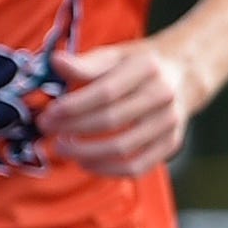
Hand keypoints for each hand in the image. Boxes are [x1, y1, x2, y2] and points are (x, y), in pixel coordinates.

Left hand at [50, 36, 192, 176]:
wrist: (180, 76)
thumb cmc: (135, 67)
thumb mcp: (112, 57)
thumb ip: (84, 64)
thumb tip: (56, 62)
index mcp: (146, 67)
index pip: (105, 92)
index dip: (73, 107)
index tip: (49, 114)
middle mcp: (163, 95)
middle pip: (111, 120)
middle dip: (72, 128)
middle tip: (47, 130)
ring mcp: (169, 122)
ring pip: (122, 148)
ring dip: (85, 153)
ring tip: (63, 147)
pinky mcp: (170, 144)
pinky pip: (136, 167)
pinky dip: (106, 170)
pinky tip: (86, 163)